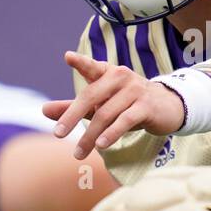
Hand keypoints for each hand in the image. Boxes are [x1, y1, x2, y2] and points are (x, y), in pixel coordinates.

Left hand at [43, 52, 184, 159]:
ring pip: (106, 114)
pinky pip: (125, 121)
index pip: (91, 67)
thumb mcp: (100, 105)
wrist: (167, 108)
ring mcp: (135, 90)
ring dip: (90, 136)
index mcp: (107, 73)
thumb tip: (43, 110)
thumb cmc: (128, 104)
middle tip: (58, 134)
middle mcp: (121, 77)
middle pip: (91, 96)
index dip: (81, 62)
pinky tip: (101, 145)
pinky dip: (111, 134)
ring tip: (78, 153)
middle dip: (72, 116)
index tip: (68, 57)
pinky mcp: (146, 106)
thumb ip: (73, 107)